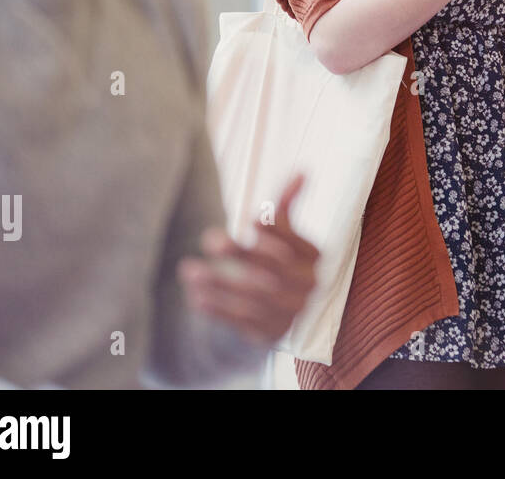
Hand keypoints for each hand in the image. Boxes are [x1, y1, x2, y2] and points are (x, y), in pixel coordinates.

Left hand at [178, 174, 319, 345]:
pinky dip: (219, 310)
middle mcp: (308, 286)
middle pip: (272, 271)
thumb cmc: (275, 259)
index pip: (293, 244)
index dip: (272, 233)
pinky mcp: (272, 333)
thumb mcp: (283, 233)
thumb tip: (303, 171)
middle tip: (209, 239)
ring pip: (254, 298)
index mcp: (315, 257)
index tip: (246, 220)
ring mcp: (292, 312)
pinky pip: (243, 322)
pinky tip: (196, 297)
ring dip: (220, 284)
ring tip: (190, 270)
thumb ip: (285, 207)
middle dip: (240, 254)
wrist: (276, 308)